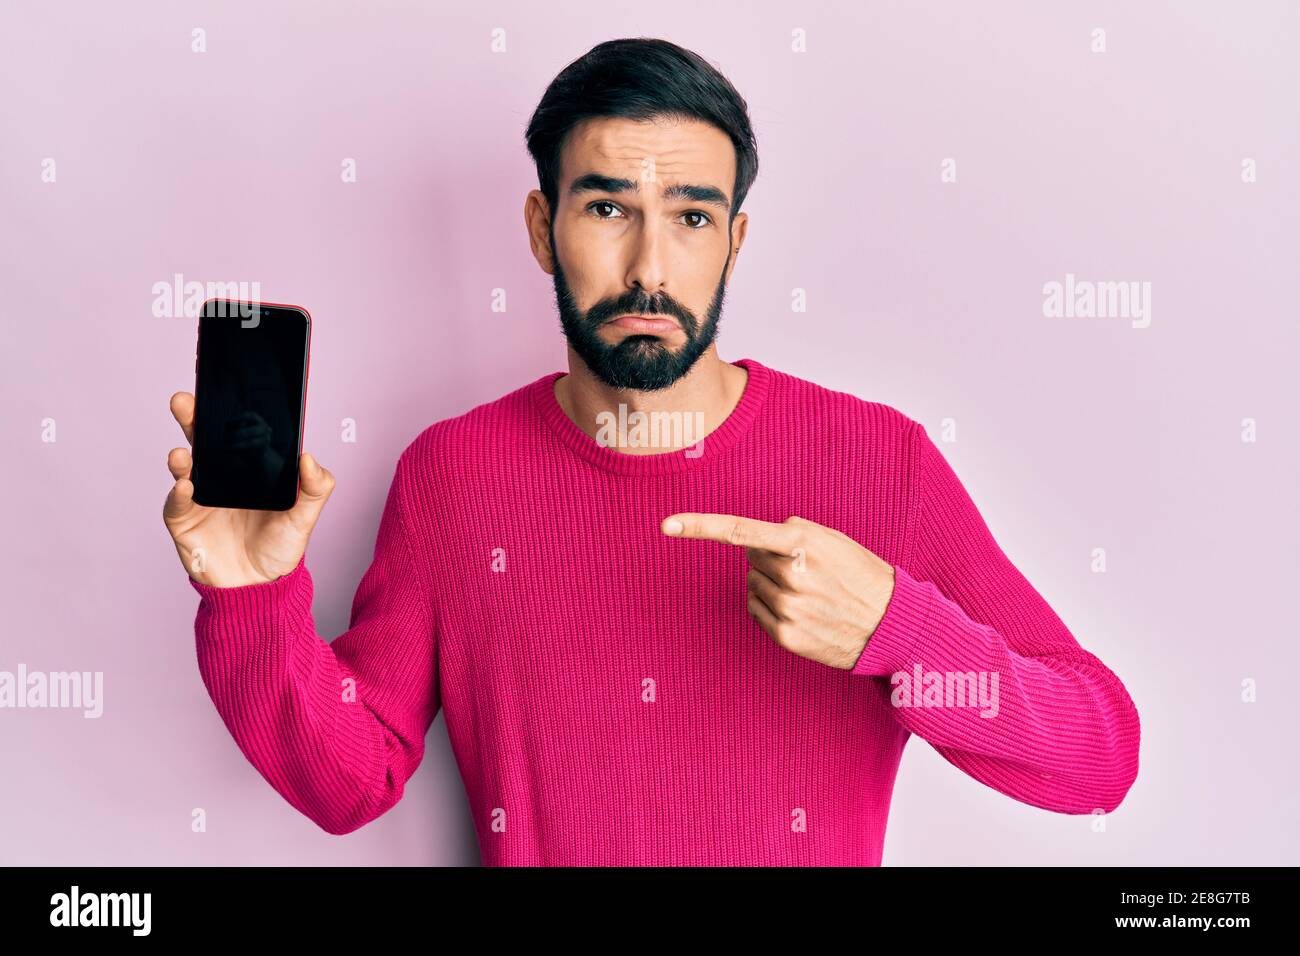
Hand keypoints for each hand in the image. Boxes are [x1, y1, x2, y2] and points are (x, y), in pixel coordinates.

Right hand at [163, 391, 334, 586]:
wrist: (259, 586)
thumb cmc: (280, 547)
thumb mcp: (305, 516)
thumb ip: (315, 488)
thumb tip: (309, 458)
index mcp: (248, 467)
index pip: (235, 431)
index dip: (228, 409)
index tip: (223, 385)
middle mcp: (220, 475)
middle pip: (203, 439)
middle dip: (193, 417)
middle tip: (185, 400)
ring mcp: (198, 496)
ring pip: (184, 466)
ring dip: (181, 456)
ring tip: (181, 453)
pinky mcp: (184, 520)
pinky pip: (177, 503)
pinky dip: (178, 493)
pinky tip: (185, 486)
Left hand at [661, 512, 895, 669]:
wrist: (891, 625)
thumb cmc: (860, 575)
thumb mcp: (833, 540)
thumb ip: (791, 533)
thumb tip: (752, 541)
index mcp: (802, 543)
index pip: (740, 531)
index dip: (699, 526)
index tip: (666, 524)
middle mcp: (791, 576)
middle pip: (751, 557)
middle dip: (771, 557)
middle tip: (809, 569)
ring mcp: (786, 608)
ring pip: (752, 583)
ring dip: (772, 582)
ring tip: (810, 591)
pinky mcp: (784, 635)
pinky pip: (755, 609)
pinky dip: (769, 605)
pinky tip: (801, 610)